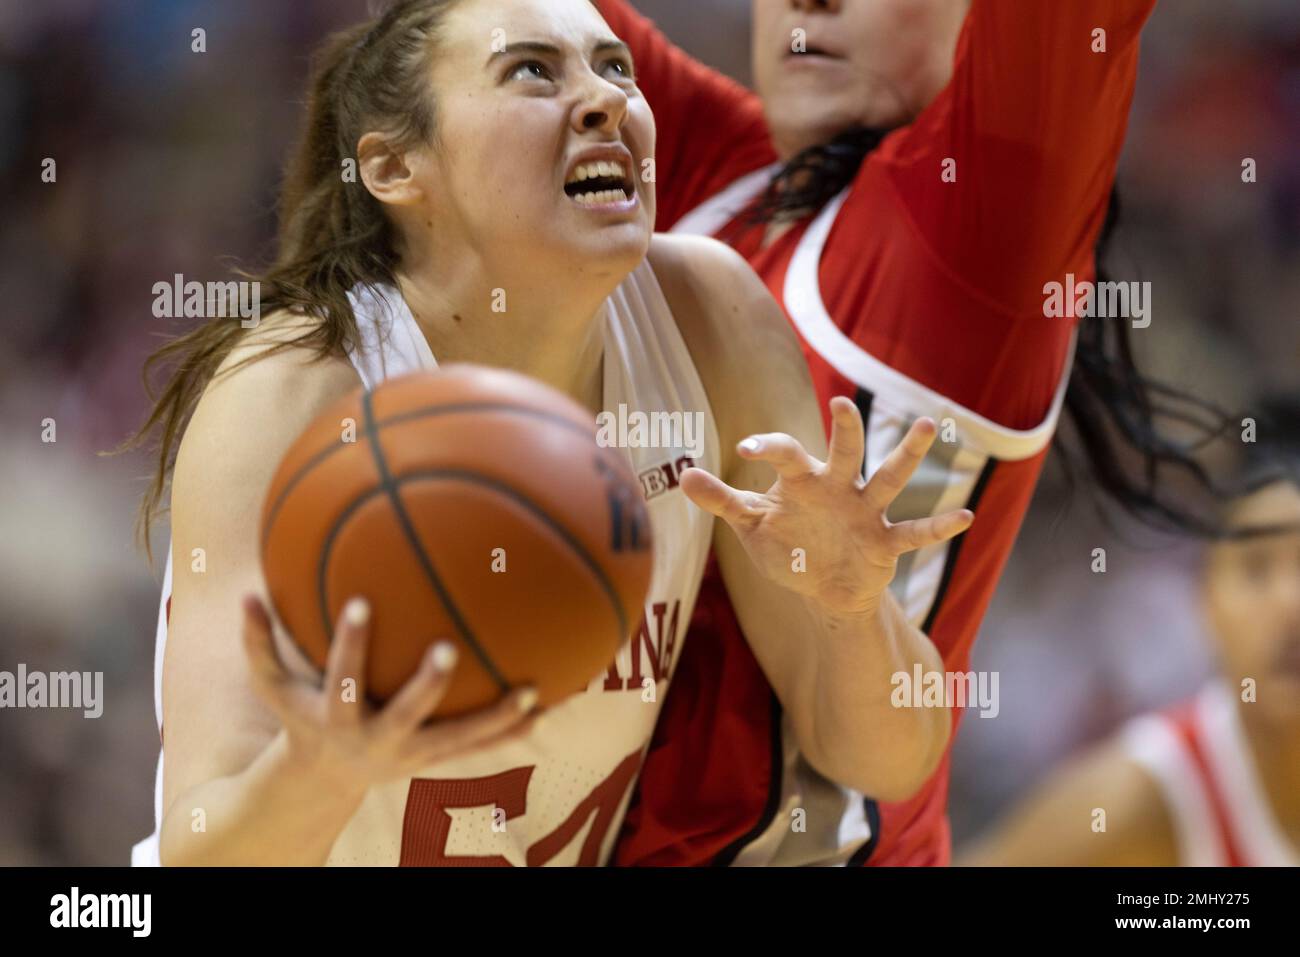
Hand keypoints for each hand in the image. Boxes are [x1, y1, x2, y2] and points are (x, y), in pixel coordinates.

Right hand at [240, 594, 538, 794]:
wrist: (323, 781)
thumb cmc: (299, 718)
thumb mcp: (272, 685)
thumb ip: (258, 642)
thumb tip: (246, 592)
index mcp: (337, 715)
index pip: (341, 677)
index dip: (350, 644)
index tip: (359, 603)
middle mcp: (378, 739)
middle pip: (405, 712)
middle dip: (426, 684)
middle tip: (448, 649)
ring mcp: (411, 755)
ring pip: (458, 739)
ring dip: (495, 719)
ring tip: (532, 692)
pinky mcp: (434, 762)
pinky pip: (478, 749)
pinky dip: (509, 731)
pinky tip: (545, 708)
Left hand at [680, 396, 973, 616]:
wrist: (823, 587)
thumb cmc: (788, 545)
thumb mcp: (751, 525)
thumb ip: (722, 501)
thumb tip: (681, 476)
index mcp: (804, 482)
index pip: (786, 455)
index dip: (767, 448)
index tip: (744, 449)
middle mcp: (839, 487)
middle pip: (844, 451)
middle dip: (844, 428)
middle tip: (840, 402)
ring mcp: (866, 512)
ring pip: (890, 477)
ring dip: (908, 453)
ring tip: (929, 424)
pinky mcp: (885, 542)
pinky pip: (915, 532)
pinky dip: (939, 527)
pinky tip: (966, 517)